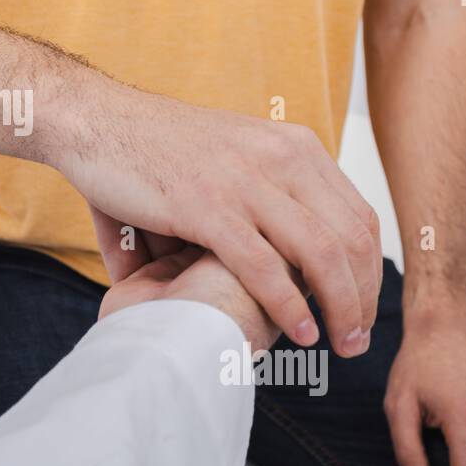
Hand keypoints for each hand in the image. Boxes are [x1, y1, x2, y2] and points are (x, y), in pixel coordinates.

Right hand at [56, 85, 381, 355]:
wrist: (97, 120)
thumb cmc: (153, 147)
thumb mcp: (228, 157)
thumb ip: (257, 198)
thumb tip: (266, 255)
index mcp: (292, 146)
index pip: (358, 215)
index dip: (369, 270)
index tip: (360, 307)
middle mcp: (281, 158)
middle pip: (352, 238)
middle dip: (363, 297)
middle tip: (357, 339)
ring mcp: (245, 182)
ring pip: (322, 254)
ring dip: (341, 308)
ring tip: (339, 344)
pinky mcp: (207, 207)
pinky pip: (266, 266)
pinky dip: (290, 306)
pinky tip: (299, 333)